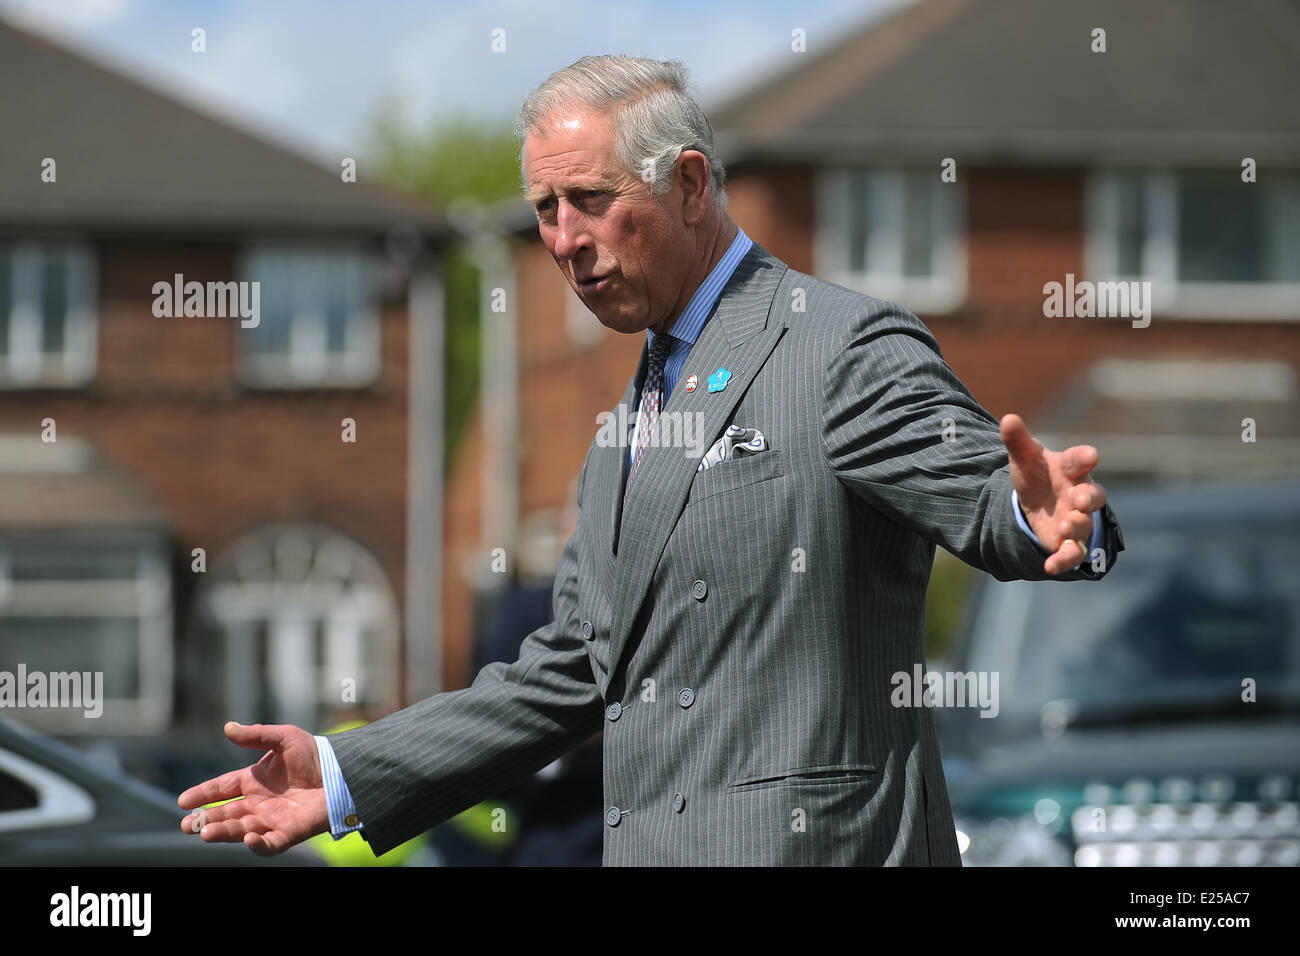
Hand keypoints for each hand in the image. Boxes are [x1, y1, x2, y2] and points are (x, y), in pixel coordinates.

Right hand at [178, 721, 328, 855]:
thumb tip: (227, 728)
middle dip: (205, 819)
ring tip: (205, 832)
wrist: (344, 771)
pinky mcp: (289, 832)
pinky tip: (248, 838)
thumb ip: (257, 734)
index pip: (222, 788)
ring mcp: (273, 819)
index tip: (182, 801)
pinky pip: (270, 844)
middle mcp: (259, 802)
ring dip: (223, 832)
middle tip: (188, 825)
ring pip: (241, 830)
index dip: (202, 794)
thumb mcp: (285, 737)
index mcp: (254, 780)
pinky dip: (258, 844)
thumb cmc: (315, 754)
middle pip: (226, 813)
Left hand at [1000, 413, 1106, 575]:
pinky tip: (1050, 567)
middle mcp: (1080, 495)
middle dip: (1089, 498)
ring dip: (1076, 526)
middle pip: (1094, 495)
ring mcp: (1077, 520)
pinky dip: (1064, 561)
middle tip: (1081, 499)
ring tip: (1063, 527)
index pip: (1080, 461)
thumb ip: (1018, 441)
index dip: (1084, 457)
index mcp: (1071, 470)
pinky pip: (1072, 554)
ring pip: (1084, 525)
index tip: (1090, 455)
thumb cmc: (1038, 475)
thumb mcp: (1024, 458)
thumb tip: (1008, 419)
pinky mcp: (1069, 543)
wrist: (1038, 502)